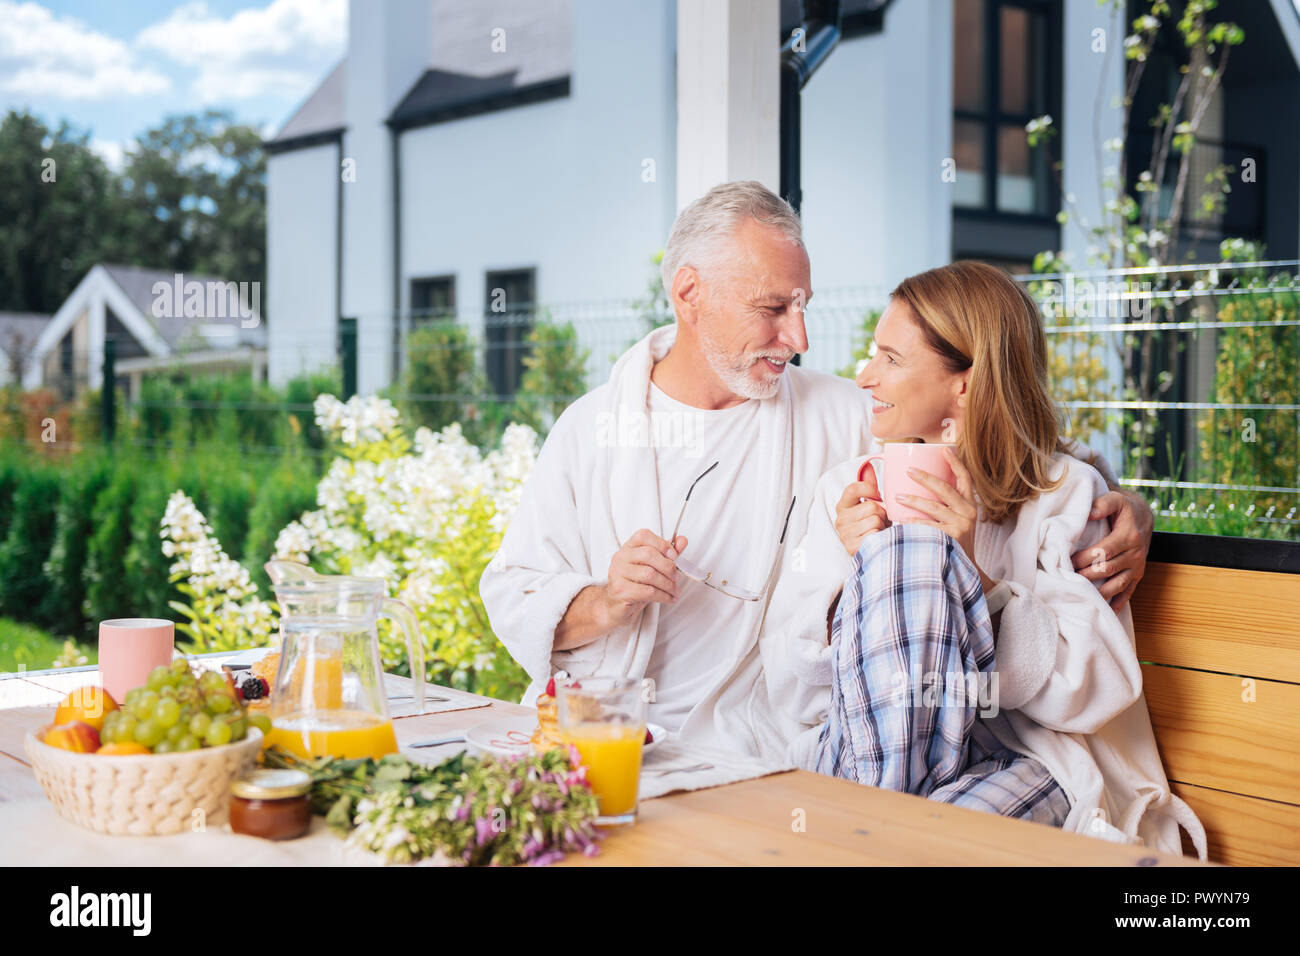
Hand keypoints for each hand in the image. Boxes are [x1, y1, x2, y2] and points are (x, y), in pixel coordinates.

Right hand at [601, 529, 686, 629]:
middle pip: (648, 554)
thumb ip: (667, 553)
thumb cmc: (635, 585)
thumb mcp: (652, 567)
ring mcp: (617, 574)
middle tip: (677, 577)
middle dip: (668, 567)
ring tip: (675, 591)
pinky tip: (669, 599)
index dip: (662, 544)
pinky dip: (663, 596)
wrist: (617, 607)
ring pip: (649, 574)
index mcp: (628, 548)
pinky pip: (647, 591)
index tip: (674, 556)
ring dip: (668, 584)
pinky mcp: (619, 591)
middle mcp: (620, 558)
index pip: (644, 536)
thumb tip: (682, 541)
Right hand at [834, 465, 889, 555]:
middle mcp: (841, 519)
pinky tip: (877, 540)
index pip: (853, 489)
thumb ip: (868, 488)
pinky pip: (875, 534)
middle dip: (882, 513)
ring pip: (875, 520)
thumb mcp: (870, 505)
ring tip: (879, 530)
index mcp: (843, 506)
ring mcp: (846, 534)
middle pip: (872, 506)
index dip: (868, 488)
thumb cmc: (871, 526)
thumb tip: (868, 466)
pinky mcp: (853, 547)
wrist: (872, 551)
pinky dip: (881, 537)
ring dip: (883, 525)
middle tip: (880, 520)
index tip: (877, 494)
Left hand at [898, 448, 988, 585]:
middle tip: (908, 470)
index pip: (965, 479)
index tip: (944, 450)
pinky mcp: (951, 539)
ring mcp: (961, 526)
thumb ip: (946, 505)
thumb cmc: (955, 542)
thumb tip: (922, 485)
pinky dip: (912, 522)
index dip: (956, 463)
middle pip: (945, 489)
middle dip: (925, 478)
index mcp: (970, 505)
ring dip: (913, 500)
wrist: (965, 571)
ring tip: (896, 495)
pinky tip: (900, 519)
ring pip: (934, 507)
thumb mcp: (958, 521)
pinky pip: (927, 527)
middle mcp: (968, 513)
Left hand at [1072, 489, 1151, 610]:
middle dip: (1085, 576)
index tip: (1067, 563)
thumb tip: (1090, 512)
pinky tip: (1105, 613)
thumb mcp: (1116, 500)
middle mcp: (1135, 554)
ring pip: (1116, 585)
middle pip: (1106, 570)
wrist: (1143, 518)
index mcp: (1128, 537)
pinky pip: (1128, 592)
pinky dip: (1117, 604)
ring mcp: (1137, 567)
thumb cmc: (1124, 509)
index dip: (1084, 559)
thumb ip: (1103, 504)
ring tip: (1079, 597)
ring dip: (1098, 593)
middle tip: (1066, 580)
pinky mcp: (1137, 576)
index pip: (1103, 552)